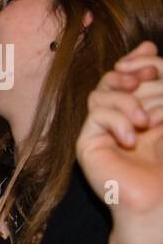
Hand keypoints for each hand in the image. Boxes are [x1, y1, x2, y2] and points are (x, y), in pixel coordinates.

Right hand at [77, 41, 162, 227]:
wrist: (160, 198)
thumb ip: (161, 82)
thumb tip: (146, 45)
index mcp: (140, 107)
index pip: (129, 71)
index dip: (138, 62)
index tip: (154, 65)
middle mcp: (118, 116)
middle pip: (115, 77)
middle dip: (136, 78)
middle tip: (153, 87)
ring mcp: (101, 129)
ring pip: (101, 93)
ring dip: (128, 101)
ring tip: (148, 122)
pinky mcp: (87, 143)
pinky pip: (95, 113)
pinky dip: (116, 120)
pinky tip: (132, 138)